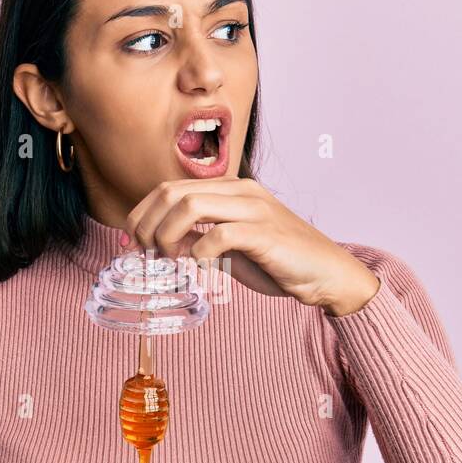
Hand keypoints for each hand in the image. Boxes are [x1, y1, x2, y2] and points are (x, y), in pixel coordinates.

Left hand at [124, 176, 380, 315]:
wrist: (328, 274)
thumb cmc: (280, 262)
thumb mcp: (230, 250)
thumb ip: (198, 241)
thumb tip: (164, 246)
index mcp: (231, 190)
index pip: (170, 188)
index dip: (142, 213)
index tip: (134, 242)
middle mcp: (241, 192)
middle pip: (172, 192)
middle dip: (147, 223)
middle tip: (146, 253)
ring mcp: (254, 209)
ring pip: (190, 205)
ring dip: (167, 235)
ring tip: (169, 259)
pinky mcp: (265, 234)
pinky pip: (218, 235)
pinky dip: (199, 254)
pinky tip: (201, 270)